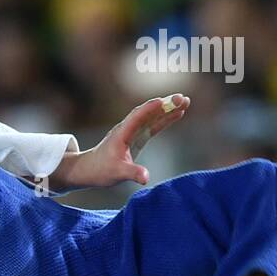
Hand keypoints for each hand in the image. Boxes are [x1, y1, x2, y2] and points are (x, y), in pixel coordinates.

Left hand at [52, 94, 189, 189]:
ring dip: (168, 109)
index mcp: (122, 133)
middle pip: (148, 112)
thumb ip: (132, 173)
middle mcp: (127, 128)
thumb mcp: (117, 173)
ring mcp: (133, 132)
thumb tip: (146, 177)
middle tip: (183, 98)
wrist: (89, 170)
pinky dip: (165, 119)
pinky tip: (178, 113)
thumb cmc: (101, 170)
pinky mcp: (137, 137)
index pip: (137, 117)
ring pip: (152, 117)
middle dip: (165, 105)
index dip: (150, 109)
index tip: (164, 101)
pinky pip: (153, 124)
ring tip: (186, 102)